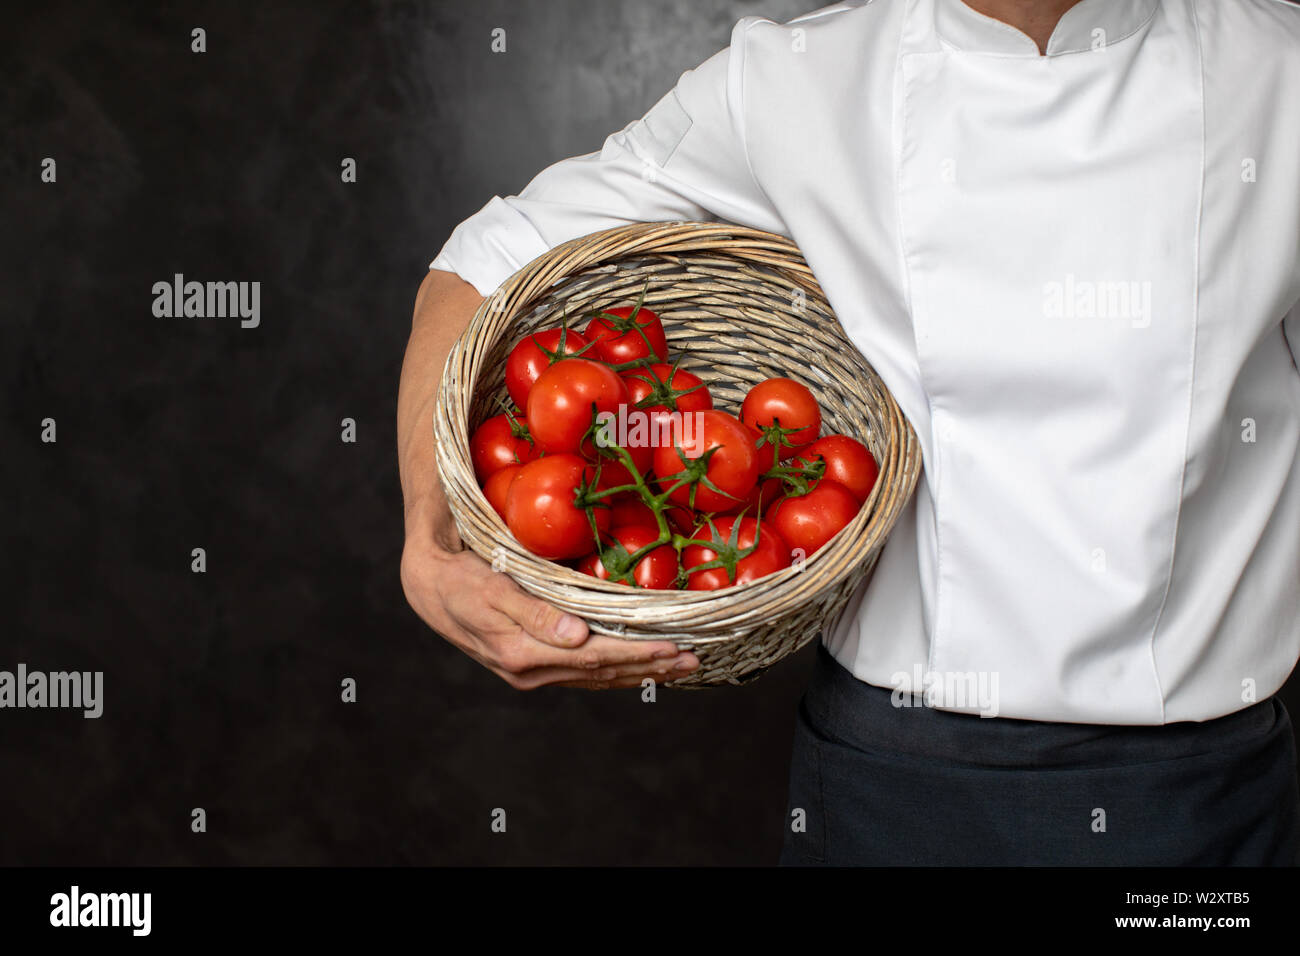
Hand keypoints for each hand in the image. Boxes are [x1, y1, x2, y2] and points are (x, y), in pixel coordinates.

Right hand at [401, 495, 699, 688]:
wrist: (430, 588)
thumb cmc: (461, 581)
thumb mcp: (492, 591)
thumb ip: (535, 614)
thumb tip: (577, 637)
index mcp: (524, 654)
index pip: (595, 657)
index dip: (637, 654)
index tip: (673, 648)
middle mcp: (532, 670)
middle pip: (603, 673)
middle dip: (650, 668)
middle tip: (692, 661)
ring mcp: (533, 671)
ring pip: (597, 678)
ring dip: (639, 673)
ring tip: (678, 668)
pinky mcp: (535, 663)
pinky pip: (585, 673)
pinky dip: (617, 671)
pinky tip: (638, 667)